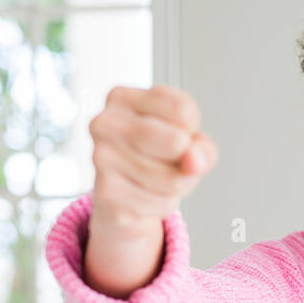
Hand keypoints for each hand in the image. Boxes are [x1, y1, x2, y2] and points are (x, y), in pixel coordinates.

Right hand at [89, 84, 218, 235]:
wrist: (121, 201)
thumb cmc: (154, 161)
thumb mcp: (187, 144)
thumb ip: (202, 148)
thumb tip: (193, 162)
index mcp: (122, 98)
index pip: (182, 109)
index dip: (191, 130)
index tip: (175, 133)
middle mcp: (105, 123)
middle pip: (176, 142)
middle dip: (187, 162)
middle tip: (174, 163)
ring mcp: (101, 158)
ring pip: (170, 178)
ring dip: (177, 187)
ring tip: (158, 182)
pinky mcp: (106, 193)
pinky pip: (160, 202)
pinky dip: (165, 204)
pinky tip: (147, 197)